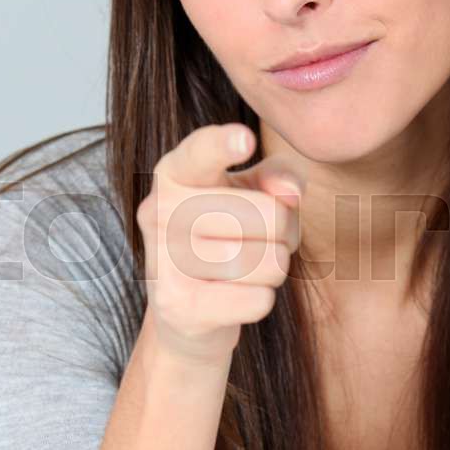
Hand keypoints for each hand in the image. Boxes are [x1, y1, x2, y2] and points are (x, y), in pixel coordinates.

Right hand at [136, 123, 304, 367]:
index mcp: (175, 172)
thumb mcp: (255, 191)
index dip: (223, 145)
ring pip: (267, 261)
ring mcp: (163, 261)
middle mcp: (159, 211)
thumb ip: (279, 176)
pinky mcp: (177, 307)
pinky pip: (258, 300)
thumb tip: (290, 192)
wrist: (187, 311)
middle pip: (267, 214)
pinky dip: (262, 300)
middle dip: (288, 231)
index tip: (245, 138)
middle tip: (270, 238)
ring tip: (254, 266)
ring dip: (277, 267)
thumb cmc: (227, 234)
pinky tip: (237, 296)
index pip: (201, 153)